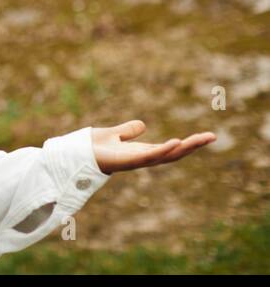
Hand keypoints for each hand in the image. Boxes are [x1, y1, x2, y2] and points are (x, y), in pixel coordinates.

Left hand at [91, 120, 215, 174]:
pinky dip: (162, 150)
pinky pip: (148, 156)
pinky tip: (176, 142)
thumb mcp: (113, 134)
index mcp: (141, 152)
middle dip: (193, 145)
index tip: (205, 136)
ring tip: (200, 138)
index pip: (169, 148)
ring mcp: (135, 161)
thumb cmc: (90, 148)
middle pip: (173, 153)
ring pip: (165, 155)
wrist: (73, 156)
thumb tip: (143, 125)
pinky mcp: (126, 161)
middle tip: (213, 136)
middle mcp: (141, 158)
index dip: (187, 143)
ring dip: (184, 148)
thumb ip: (127, 131)